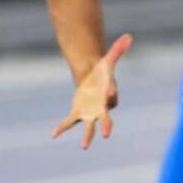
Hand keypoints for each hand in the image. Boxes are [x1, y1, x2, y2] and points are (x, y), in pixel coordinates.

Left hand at [52, 33, 131, 148]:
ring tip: (84, 146)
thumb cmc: (102, 73)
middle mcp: (101, 109)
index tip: (108, 92)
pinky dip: (62, 127)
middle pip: (106, 119)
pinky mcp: (77, 114)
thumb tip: (129, 36)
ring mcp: (89, 114)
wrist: (92, 82)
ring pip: (89, 127)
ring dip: (87, 137)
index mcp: (110, 96)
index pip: (111, 97)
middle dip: (106, 126)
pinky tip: (53, 134)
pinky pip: (69, 122)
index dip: (110, 94)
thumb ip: (117, 50)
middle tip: (107, 134)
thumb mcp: (108, 60)